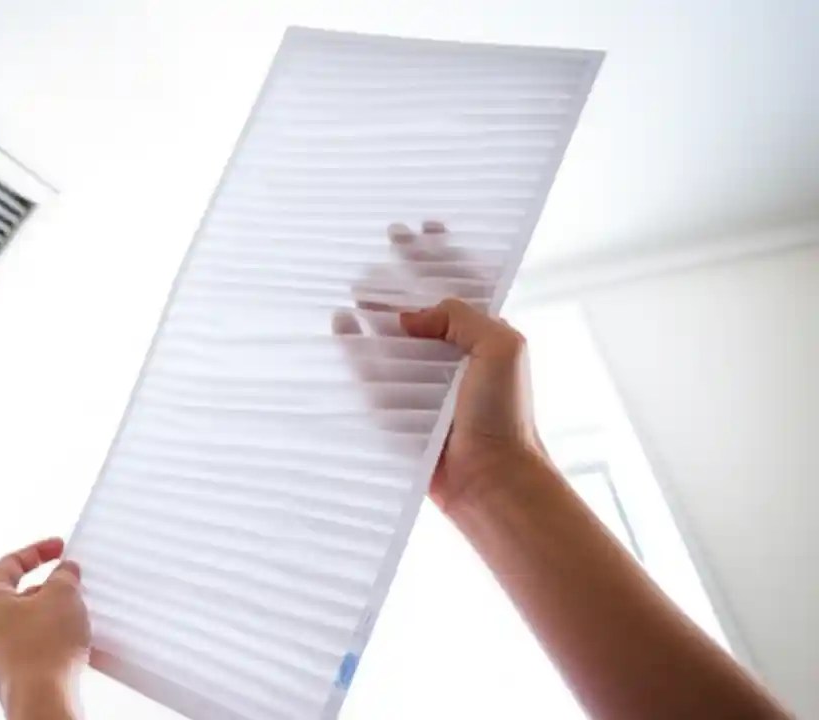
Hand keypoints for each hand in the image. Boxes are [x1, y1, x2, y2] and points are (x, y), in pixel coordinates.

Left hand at [0, 537, 88, 717]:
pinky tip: (76, 642)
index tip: (59, 547)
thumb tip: (66, 571)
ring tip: (79, 613)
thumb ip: (64, 575)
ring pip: (31, 622)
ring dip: (55, 614)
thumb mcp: (62, 595)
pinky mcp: (17, 674)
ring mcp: (0, 654)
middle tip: (74, 583)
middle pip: (21, 594)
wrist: (43, 701)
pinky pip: (37, 647)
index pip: (10, 564)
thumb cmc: (43, 649)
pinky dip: (56, 639)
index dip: (38, 551)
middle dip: (51, 586)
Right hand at [333, 221, 548, 510]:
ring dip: (371, 311)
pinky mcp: (395, 409)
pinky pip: (368, 373)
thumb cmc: (506, 415)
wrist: (491, 479)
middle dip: (396, 280)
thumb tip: (407, 318)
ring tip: (353, 286)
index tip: (422, 229)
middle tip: (377, 253)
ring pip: (388, 337)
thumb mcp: (502, 346)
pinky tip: (341, 326)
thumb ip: (459, 317)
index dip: (441, 257)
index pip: (458, 287)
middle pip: (416, 307)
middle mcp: (450, 357)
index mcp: (481, 337)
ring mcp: (421, 383)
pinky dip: (353, 349)